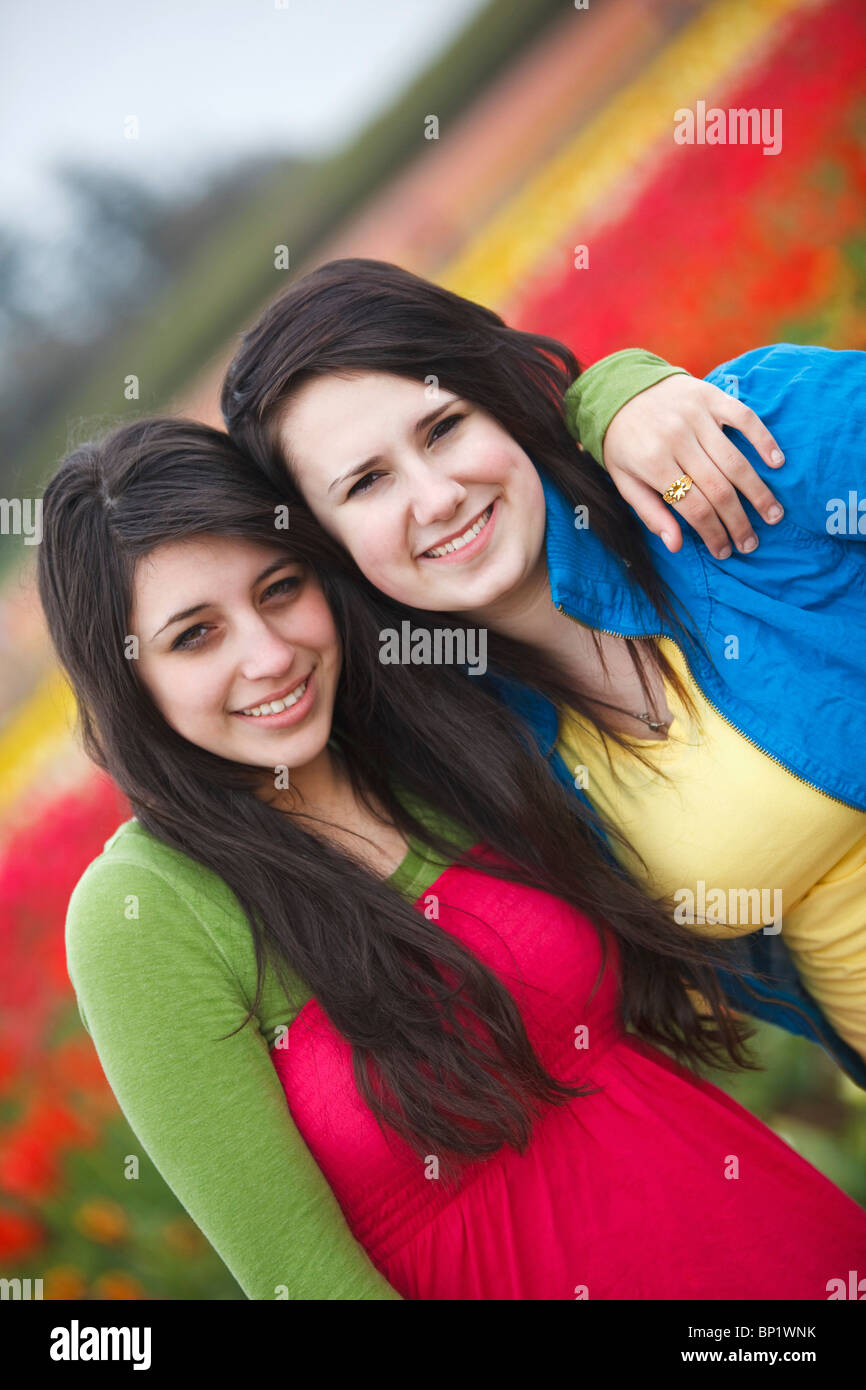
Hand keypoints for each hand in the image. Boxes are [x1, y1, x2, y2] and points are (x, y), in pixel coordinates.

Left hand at [599, 374, 785, 557]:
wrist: (621, 389)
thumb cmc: (625, 443)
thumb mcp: (625, 481)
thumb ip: (651, 513)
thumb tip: (675, 546)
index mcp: (652, 463)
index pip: (692, 507)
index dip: (712, 533)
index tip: (725, 551)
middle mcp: (676, 438)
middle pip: (718, 489)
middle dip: (738, 522)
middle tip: (751, 543)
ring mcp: (696, 415)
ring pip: (735, 461)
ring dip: (758, 492)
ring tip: (773, 516)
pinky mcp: (711, 396)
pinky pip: (744, 418)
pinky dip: (763, 440)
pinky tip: (777, 464)